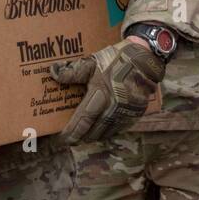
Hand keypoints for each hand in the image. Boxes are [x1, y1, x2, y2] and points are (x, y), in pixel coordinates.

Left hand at [50, 37, 164, 144]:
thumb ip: (72, 71)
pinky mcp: (135, 113)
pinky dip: (108, 132)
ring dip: (93, 137)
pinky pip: (119, 128)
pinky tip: (101, 130)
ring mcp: (126, 112)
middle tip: (69, 140)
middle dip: (79, 138)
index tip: (60, 138)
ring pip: (106, 132)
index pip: (82, 120)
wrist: (145, 59)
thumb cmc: (117, 59)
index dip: (70, 132)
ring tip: (83, 137)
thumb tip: (52, 73)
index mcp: (101, 94)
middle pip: (93, 131)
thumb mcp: (92, 62)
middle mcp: (113, 107)